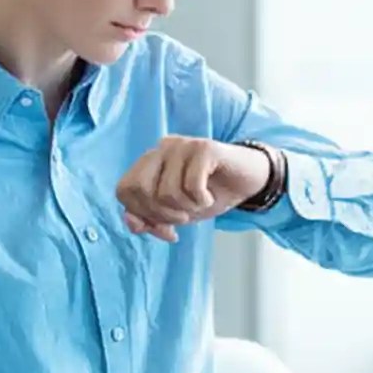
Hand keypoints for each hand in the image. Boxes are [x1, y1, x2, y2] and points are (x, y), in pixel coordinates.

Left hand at [116, 136, 270, 241]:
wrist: (248, 181)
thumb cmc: (209, 194)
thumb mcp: (176, 213)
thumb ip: (149, 218)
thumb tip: (132, 222)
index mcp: (150, 160)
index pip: (124, 190)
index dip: (140, 215)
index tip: (165, 227)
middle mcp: (162, 147)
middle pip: (140, 190)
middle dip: (161, 214)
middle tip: (183, 217)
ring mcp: (183, 145)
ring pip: (167, 191)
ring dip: (187, 208)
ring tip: (200, 202)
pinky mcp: (204, 147)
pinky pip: (191, 185)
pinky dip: (202, 200)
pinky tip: (209, 196)